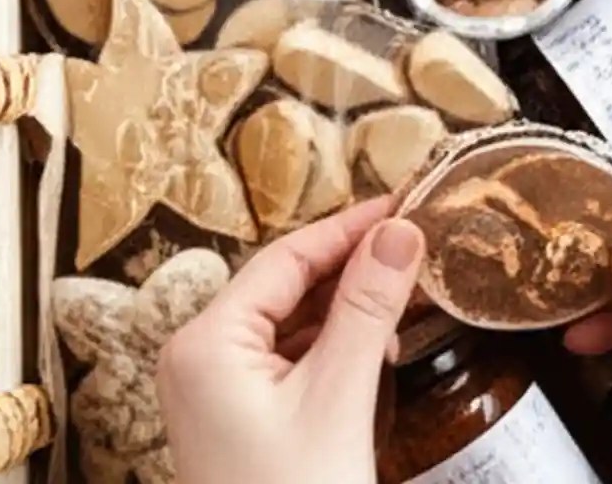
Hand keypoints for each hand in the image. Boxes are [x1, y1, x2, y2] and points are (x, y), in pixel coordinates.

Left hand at [157, 198, 424, 483]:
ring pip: (289, 318)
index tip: (401, 203)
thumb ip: (368, 309)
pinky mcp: (237, 409)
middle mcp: (199, 355)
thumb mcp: (338, 397)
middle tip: (412, 237)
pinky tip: (376, 337)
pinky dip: (333, 340)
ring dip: (346, 302)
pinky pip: (287, 353)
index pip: (286, 258)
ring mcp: (215, 384)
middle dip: (351, 262)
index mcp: (206, 342)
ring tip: (405, 281)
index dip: (349, 227)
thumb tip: (399, 234)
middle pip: (285, 284)